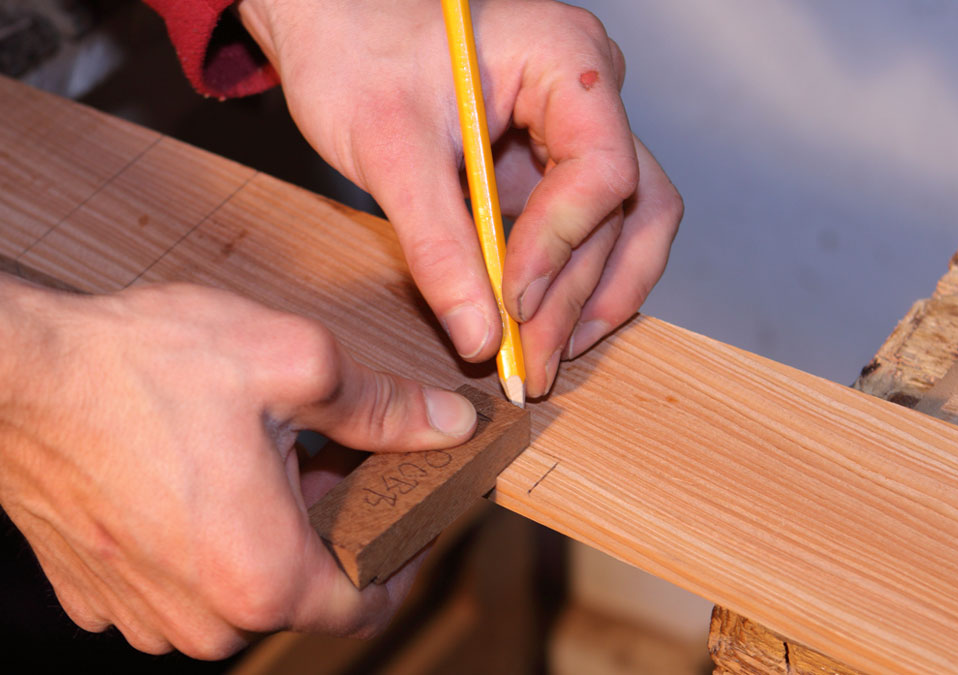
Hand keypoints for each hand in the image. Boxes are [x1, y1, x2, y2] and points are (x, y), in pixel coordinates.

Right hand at [0, 264, 476, 658]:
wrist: (9, 371)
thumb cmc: (145, 366)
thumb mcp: (294, 365)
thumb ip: (386, 408)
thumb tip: (452, 427)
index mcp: (264, 578)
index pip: (370, 605)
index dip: (402, 553)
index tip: (406, 505)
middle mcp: (203, 621)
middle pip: (303, 589)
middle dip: (328, 525)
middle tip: (329, 453)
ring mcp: (143, 615)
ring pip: (240, 585)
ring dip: (264, 530)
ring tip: (259, 454)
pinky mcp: (97, 595)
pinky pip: (178, 578)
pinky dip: (202, 536)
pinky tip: (196, 472)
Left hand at [237, 0, 681, 397]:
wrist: (331, 23)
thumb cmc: (354, 49)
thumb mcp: (387, 149)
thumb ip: (438, 246)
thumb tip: (479, 338)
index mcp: (566, 57)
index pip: (601, 169)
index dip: (561, 246)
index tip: (512, 304)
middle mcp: (591, 89)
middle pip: (624, 209)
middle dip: (575, 293)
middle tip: (530, 364)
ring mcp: (578, 126)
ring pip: (626, 224)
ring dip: (590, 296)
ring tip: (545, 358)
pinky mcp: (553, 160)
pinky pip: (589, 228)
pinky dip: (570, 280)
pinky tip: (540, 325)